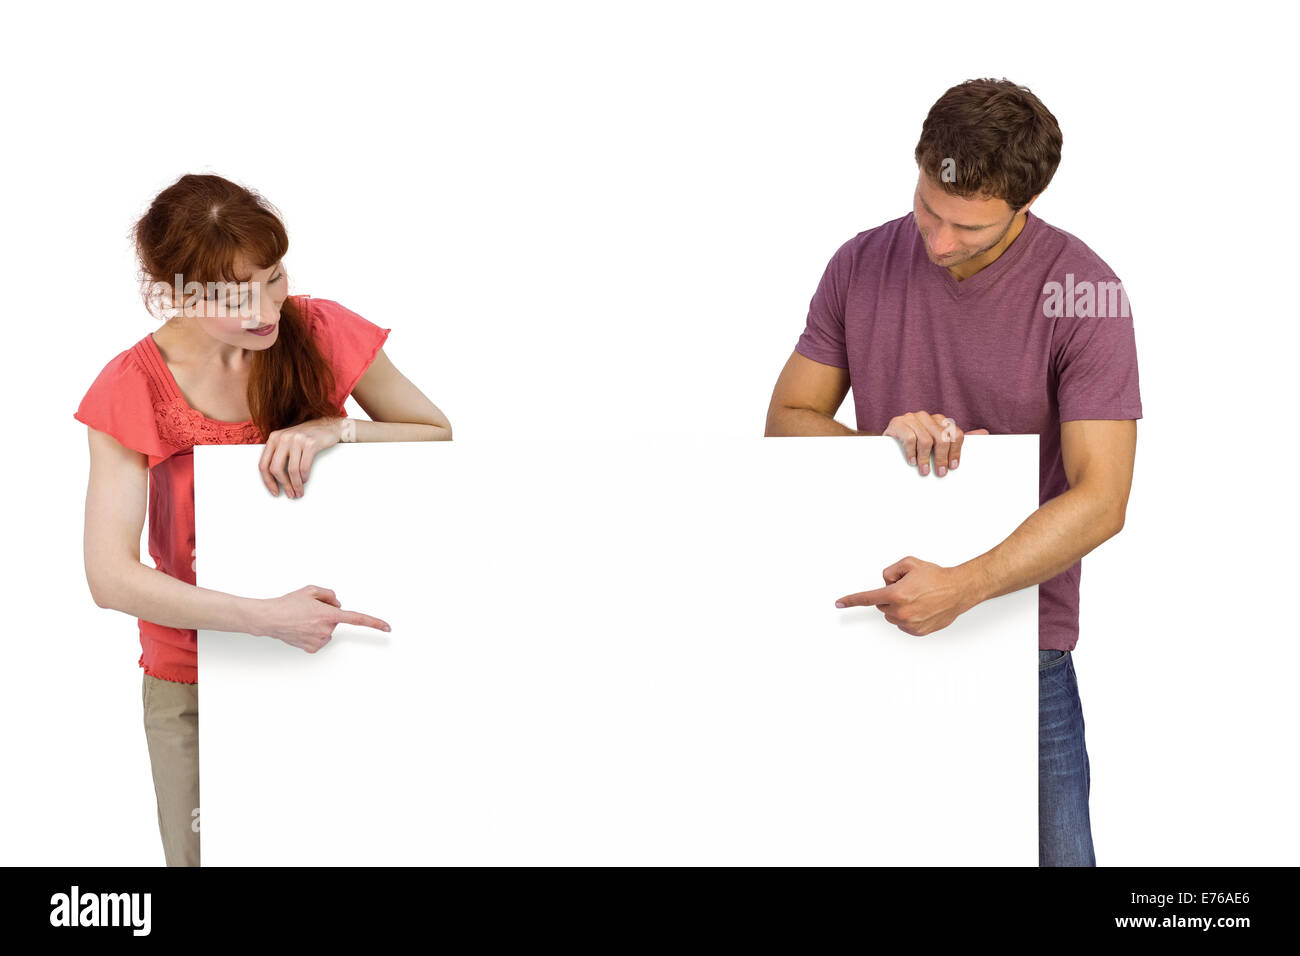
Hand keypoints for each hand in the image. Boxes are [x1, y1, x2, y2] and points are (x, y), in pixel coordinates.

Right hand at [250, 585, 390, 652]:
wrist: (268, 618)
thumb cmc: (287, 604)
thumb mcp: (311, 590)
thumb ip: (330, 594)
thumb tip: (338, 604)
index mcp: (329, 615)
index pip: (357, 619)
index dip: (374, 623)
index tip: (387, 628)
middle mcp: (326, 630)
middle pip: (336, 621)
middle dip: (327, 615)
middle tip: (309, 611)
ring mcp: (319, 641)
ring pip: (327, 630)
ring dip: (319, 625)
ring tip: (302, 620)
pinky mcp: (312, 649)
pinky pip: (319, 639)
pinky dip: (312, 634)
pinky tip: (301, 629)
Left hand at [259, 417, 344, 497]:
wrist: (328, 425)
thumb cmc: (307, 436)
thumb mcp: (288, 441)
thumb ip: (279, 453)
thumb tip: (274, 478)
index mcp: (274, 438)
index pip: (263, 464)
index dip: (268, 481)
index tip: (274, 491)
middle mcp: (283, 438)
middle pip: (276, 469)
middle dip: (283, 485)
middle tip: (289, 493)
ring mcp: (297, 439)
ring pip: (291, 470)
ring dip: (296, 484)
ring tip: (299, 491)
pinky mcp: (311, 443)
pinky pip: (304, 466)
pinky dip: (305, 477)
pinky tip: (305, 480)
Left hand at [834, 556, 978, 635]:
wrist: (958, 590)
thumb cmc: (937, 577)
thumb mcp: (909, 563)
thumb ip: (890, 571)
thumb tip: (885, 582)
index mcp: (897, 595)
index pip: (868, 598)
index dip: (851, 601)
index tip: (839, 603)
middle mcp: (901, 612)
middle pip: (882, 605)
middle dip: (890, 597)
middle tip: (908, 589)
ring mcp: (910, 623)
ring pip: (892, 616)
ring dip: (898, 607)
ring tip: (917, 598)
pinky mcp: (917, 631)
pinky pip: (903, 624)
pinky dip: (908, 617)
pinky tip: (921, 608)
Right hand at [882, 411, 987, 476]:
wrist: (886, 444)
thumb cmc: (915, 446)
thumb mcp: (936, 443)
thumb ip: (956, 439)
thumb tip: (984, 433)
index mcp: (938, 420)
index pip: (954, 433)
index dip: (956, 451)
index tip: (953, 466)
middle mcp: (925, 416)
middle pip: (942, 437)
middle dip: (942, 458)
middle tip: (940, 472)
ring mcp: (911, 418)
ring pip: (926, 439)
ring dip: (926, 459)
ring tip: (924, 471)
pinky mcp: (898, 423)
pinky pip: (910, 439)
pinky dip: (912, 453)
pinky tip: (912, 462)